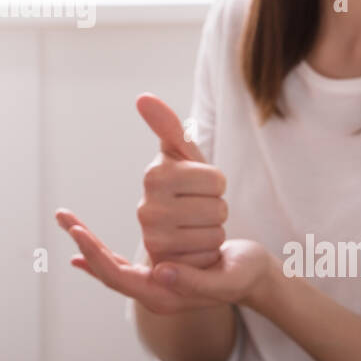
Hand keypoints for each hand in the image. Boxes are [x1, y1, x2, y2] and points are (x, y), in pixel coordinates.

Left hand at [55, 210, 276, 315]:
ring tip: (69, 222)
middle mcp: (154, 294)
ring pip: (111, 268)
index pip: (117, 275)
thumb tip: (159, 273)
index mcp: (164, 297)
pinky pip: (121, 267)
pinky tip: (86, 248)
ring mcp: (154, 286)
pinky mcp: (158, 274)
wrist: (257, 278)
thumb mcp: (226, 279)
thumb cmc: (245, 275)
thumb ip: (195, 281)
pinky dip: (102, 255)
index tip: (77, 231)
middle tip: (64, 217)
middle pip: (107, 271)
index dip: (95, 254)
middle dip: (84, 244)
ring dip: (89, 246)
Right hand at [135, 93, 227, 268]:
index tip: (198, 185)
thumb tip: (142, 97)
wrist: (175, 230)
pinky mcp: (165, 263)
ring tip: (194, 226)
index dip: (216, 183)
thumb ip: (167, 126)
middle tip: (197, 208)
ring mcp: (154, 238)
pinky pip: (209, 255)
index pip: (216, 180)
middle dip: (216, 208)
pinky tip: (193, 247)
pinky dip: (208, 252)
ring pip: (215, 233)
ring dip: (213, 230)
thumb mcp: (182, 155)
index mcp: (154, 175)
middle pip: (218, 208)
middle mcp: (146, 207)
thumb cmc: (185, 186)